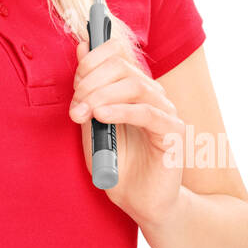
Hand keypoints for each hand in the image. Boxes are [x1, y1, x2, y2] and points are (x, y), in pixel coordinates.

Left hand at [70, 36, 184, 226]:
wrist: (138, 201)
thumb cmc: (115, 161)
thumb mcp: (92, 120)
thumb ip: (87, 87)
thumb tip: (81, 46)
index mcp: (134, 86)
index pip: (117, 51)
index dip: (91, 61)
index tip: (74, 86)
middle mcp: (152, 93)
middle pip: (122, 65)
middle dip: (90, 82)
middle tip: (75, 108)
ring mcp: (165, 111)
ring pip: (135, 84)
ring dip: (101, 95)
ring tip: (83, 114)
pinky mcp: (173, 133)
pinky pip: (148, 113)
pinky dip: (121, 110)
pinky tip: (102, 117)